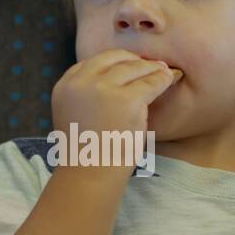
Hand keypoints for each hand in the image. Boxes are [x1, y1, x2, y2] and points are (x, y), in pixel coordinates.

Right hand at [51, 49, 179, 165]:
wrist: (89, 176)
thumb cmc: (87, 153)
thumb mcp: (76, 115)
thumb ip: (87, 95)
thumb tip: (117, 76)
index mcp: (65, 86)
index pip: (91, 63)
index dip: (113, 62)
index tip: (127, 65)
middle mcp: (81, 82)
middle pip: (112, 59)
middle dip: (132, 60)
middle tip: (148, 65)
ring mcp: (103, 89)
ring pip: (133, 68)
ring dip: (151, 68)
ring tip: (162, 71)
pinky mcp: (126, 99)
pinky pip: (150, 82)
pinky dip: (162, 79)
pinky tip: (170, 78)